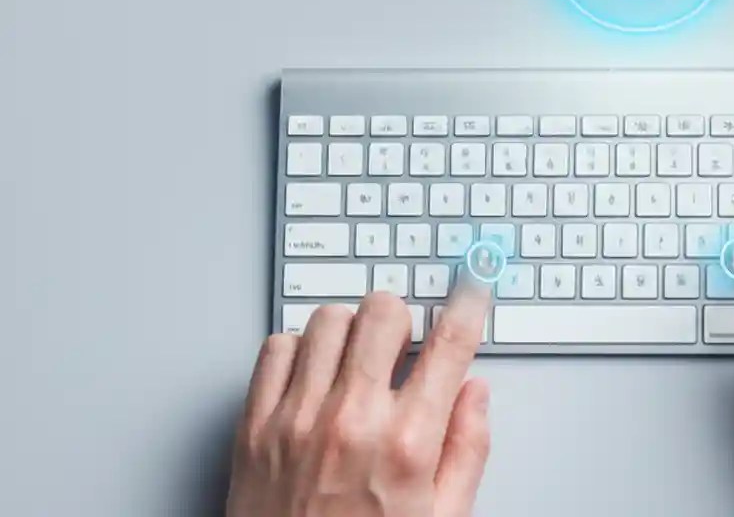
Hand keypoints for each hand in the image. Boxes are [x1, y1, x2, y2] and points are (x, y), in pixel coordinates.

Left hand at [226, 284, 491, 516]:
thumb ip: (466, 451)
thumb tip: (474, 394)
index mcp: (407, 445)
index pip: (450, 344)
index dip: (469, 305)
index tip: (473, 288)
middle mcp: (350, 422)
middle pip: (383, 311)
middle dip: (403, 317)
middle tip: (405, 342)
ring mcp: (295, 420)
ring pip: (327, 320)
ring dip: (350, 330)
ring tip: (358, 360)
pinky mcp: (253, 428)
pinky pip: (276, 349)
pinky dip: (299, 350)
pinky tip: (315, 377)